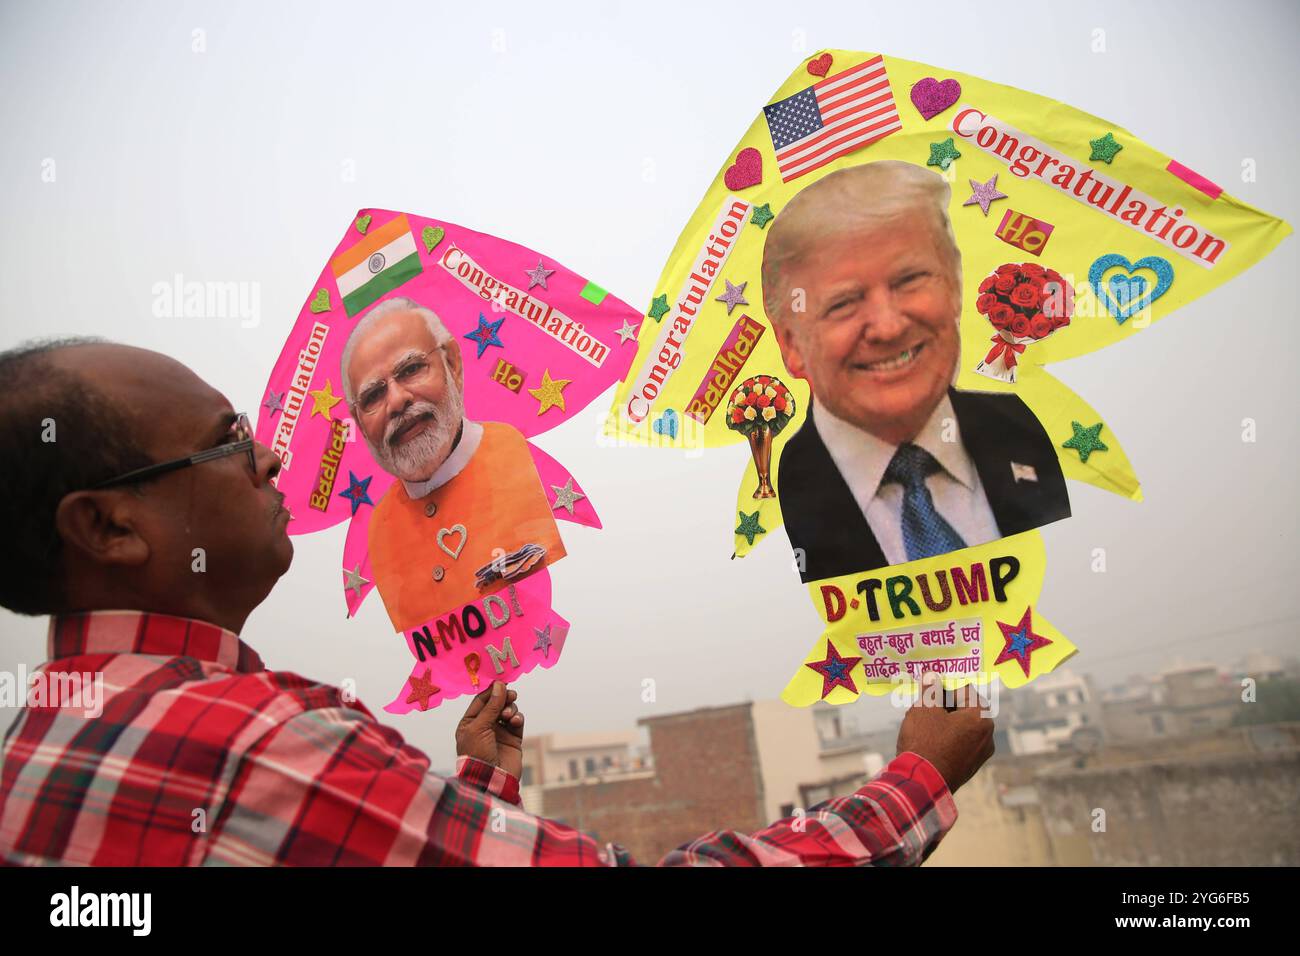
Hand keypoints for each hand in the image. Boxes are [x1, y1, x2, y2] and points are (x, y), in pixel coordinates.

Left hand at [455, 681, 524, 779]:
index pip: (481, 701)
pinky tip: (515, 722)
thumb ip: (491, 706)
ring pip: (508, 711)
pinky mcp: (513, 739)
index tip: (501, 682)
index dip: (491, 691)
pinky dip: (518, 718)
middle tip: (511, 694)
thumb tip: (499, 685)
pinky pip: (517, 722)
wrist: (490, 781)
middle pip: (496, 704)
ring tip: (509, 716)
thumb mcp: (479, 728)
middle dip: (503, 698)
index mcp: (469, 723)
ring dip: (510, 709)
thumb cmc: (477, 754)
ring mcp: (499, 733)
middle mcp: (484, 727)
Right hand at [896, 674, 993, 793]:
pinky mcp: (970, 768)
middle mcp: (987, 736)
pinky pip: (959, 744)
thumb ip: (930, 689)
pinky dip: (946, 738)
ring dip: (943, 721)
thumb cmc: (924, 741)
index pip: (964, 689)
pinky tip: (926, 740)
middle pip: (964, 709)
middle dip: (943, 704)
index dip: (944, 685)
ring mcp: (980, 754)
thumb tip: (932, 675)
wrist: (922, 784)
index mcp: (981, 717)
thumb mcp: (924, 708)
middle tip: (923, 703)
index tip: (929, 686)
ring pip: (961, 727)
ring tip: (921, 722)